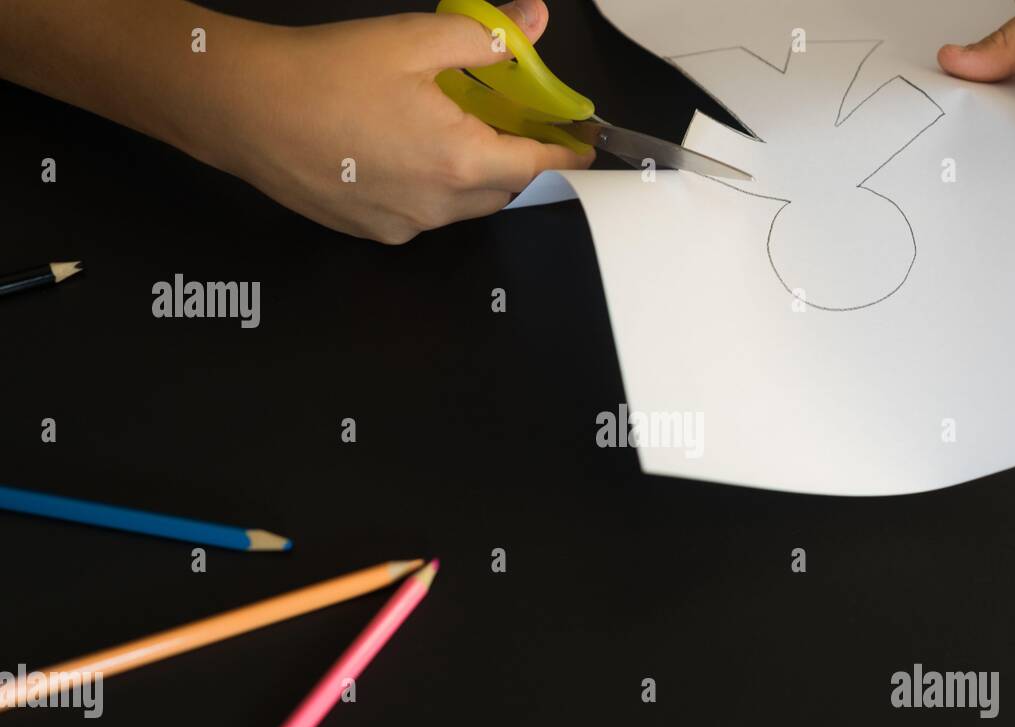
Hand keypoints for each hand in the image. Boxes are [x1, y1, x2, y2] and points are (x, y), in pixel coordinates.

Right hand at [206, 0, 590, 242]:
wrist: (243, 109)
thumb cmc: (326, 72)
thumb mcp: (413, 38)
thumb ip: (484, 37)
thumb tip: (531, 20)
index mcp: (460, 163)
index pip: (538, 166)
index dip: (567, 153)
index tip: (585, 144)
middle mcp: (439, 208)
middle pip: (504, 191)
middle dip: (517, 161)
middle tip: (513, 123)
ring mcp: (404, 226)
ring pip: (462, 206)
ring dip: (472, 175)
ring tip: (454, 132)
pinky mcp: (372, 231)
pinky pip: (422, 215)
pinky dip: (431, 187)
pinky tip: (405, 152)